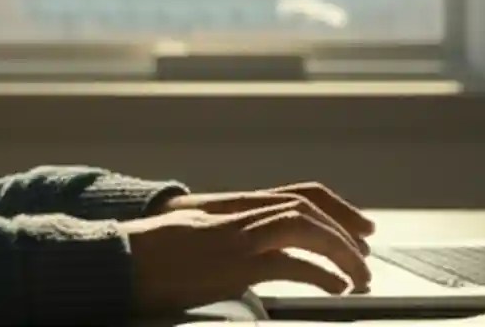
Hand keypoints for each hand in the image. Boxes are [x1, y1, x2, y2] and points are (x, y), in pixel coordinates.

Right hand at [121, 201, 371, 316]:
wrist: (117, 259)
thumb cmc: (147, 254)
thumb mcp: (193, 234)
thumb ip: (225, 236)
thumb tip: (252, 255)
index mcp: (233, 207)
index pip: (298, 194)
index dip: (335, 208)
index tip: (362, 226)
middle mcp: (240, 215)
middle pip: (307, 209)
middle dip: (345, 230)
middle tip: (367, 255)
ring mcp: (238, 238)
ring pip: (305, 228)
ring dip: (340, 251)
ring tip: (359, 276)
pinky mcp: (234, 266)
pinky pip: (291, 265)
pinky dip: (320, 275)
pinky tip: (334, 290)